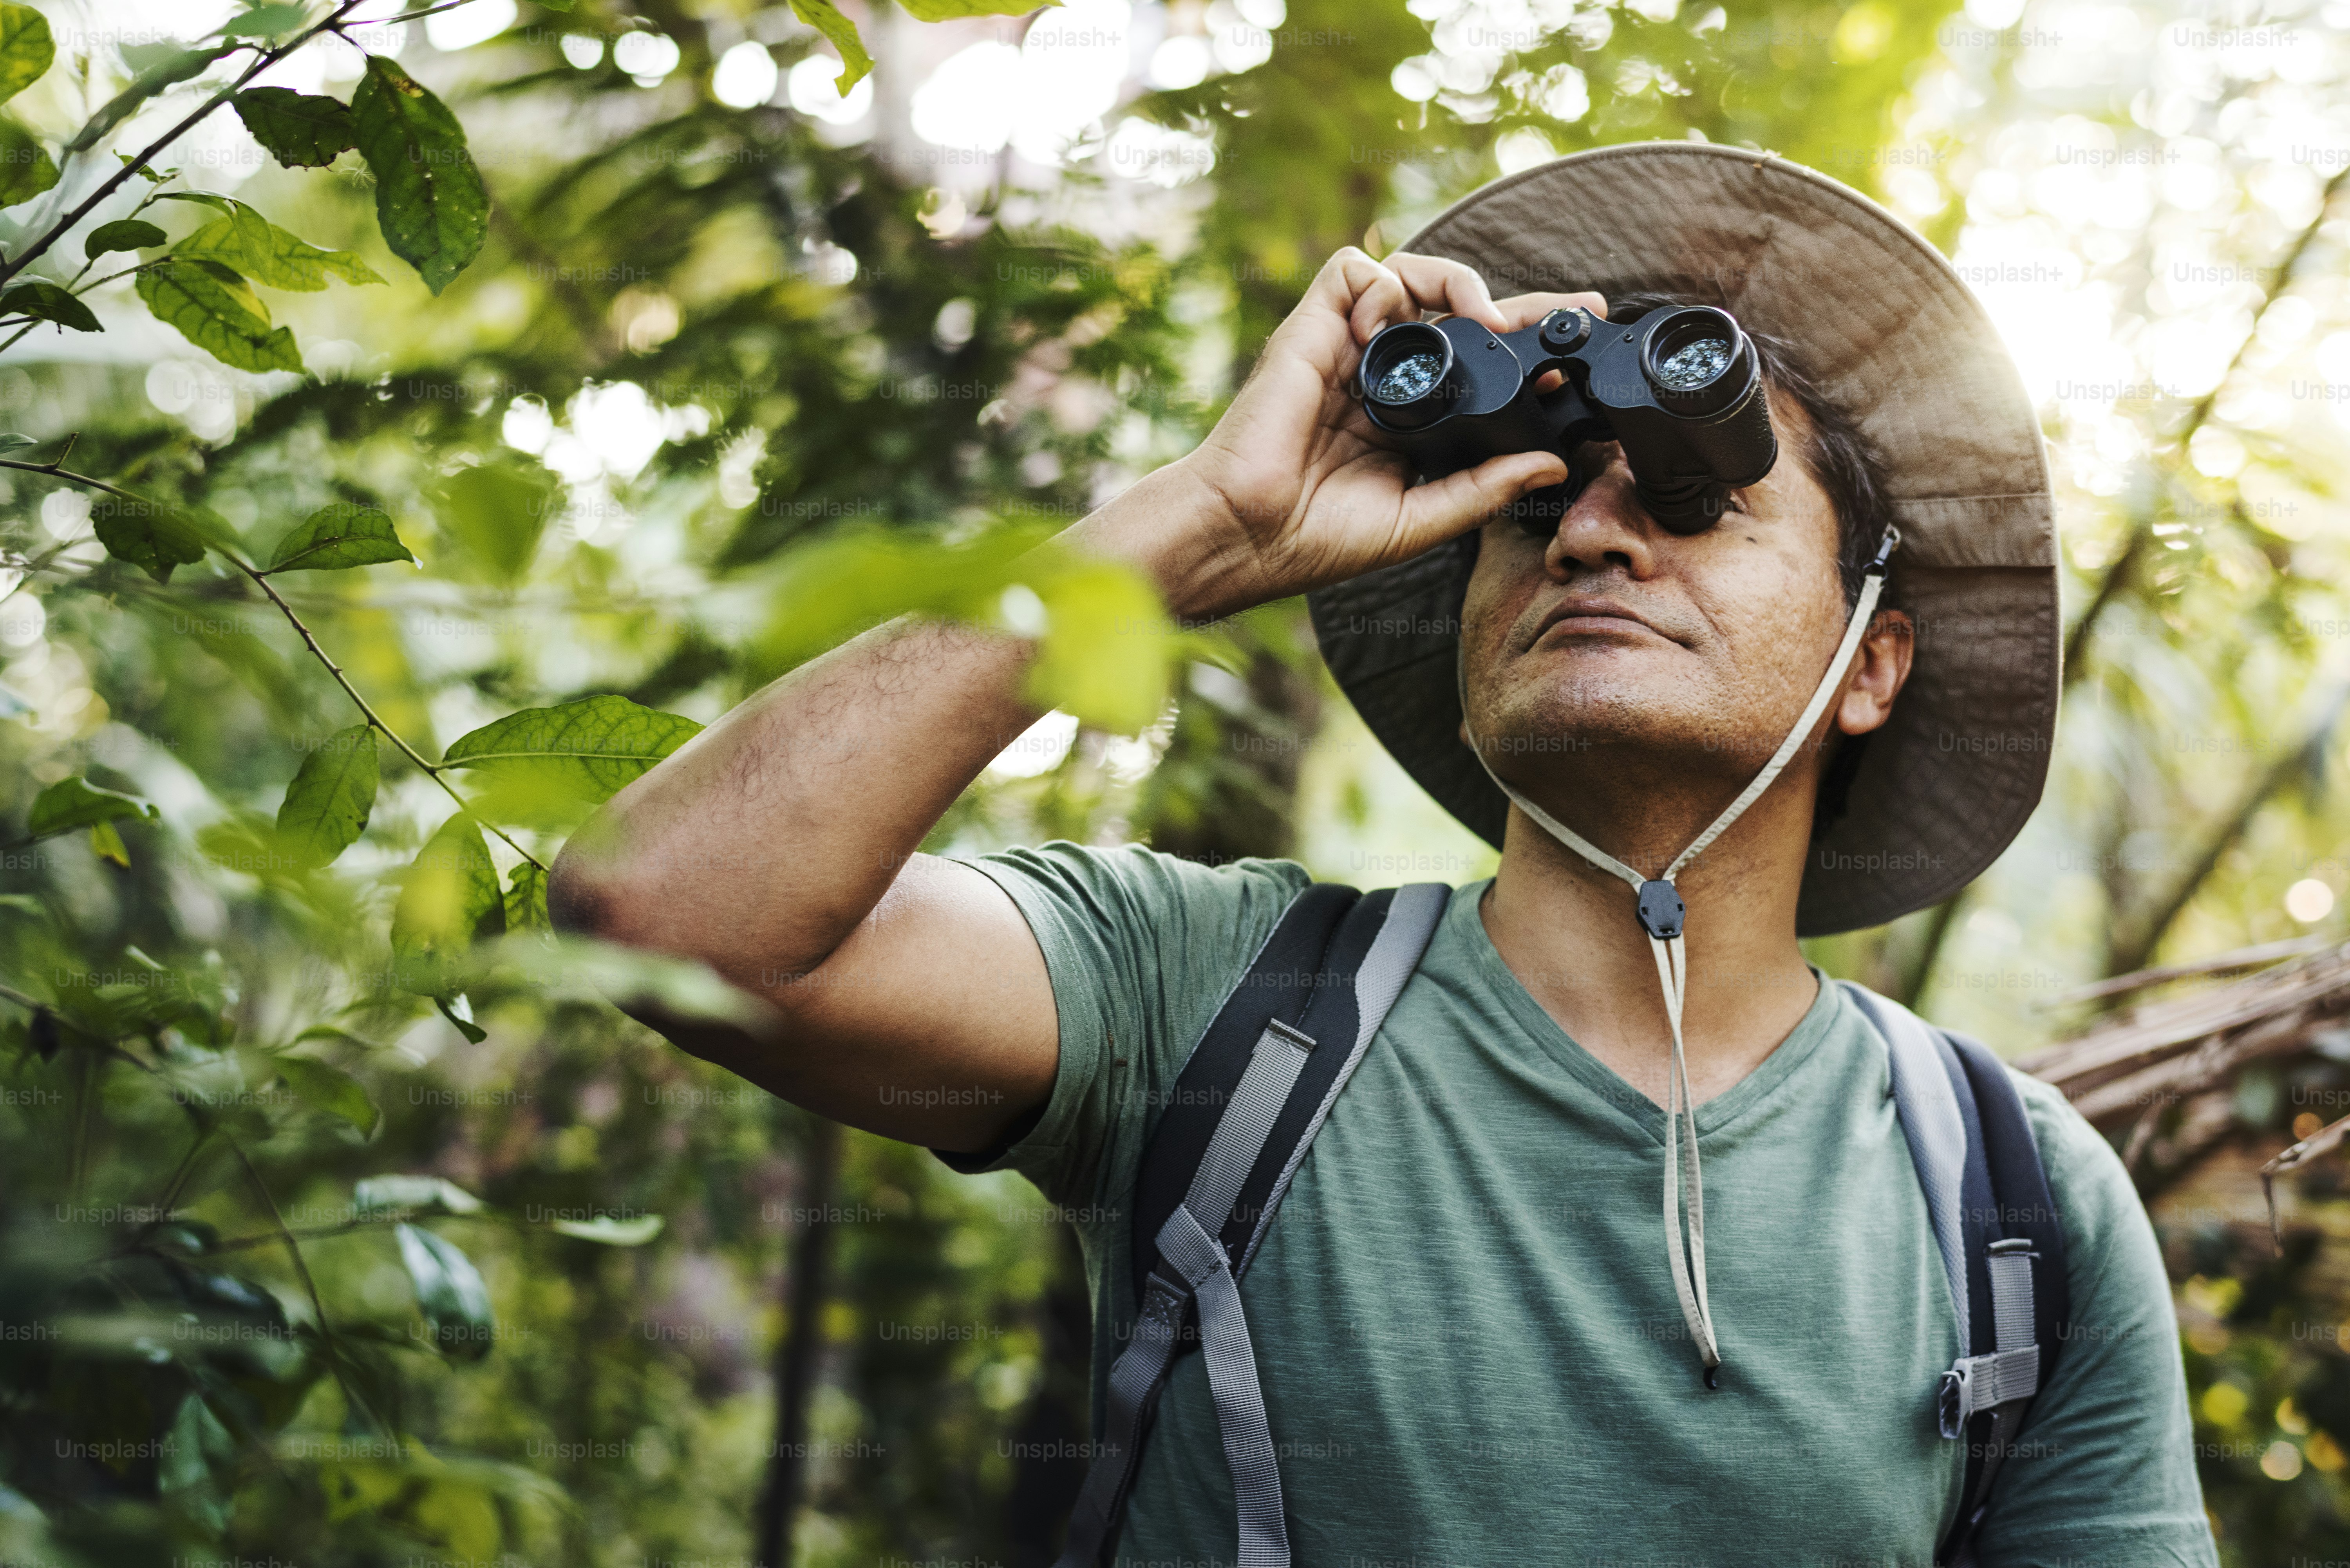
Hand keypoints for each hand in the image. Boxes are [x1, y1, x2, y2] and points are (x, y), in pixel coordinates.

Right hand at [1142, 248, 1607, 618]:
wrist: (1247, 533)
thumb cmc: (1317, 537)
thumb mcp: (1421, 518)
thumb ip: (1483, 489)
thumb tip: (1551, 464)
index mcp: (1408, 418)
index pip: (1480, 367)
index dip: (1529, 349)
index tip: (1579, 347)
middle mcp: (1381, 376)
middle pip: (1458, 313)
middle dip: (1521, 304)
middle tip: (1575, 308)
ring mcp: (1346, 349)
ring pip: (1412, 277)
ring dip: (1461, 283)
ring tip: (1490, 319)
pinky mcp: (1310, 329)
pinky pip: (1355, 272)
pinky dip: (1387, 281)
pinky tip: (1403, 322)